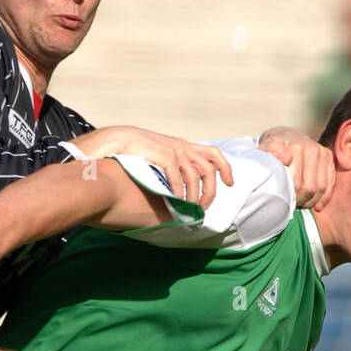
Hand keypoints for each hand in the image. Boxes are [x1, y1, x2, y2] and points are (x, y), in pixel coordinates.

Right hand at [69, 126, 233, 208]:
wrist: (120, 140)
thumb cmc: (136, 151)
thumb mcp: (160, 155)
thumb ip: (172, 167)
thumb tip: (178, 186)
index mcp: (184, 146)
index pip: (213, 153)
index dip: (225, 167)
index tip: (230, 183)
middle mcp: (183, 147)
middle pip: (209, 170)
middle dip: (210, 191)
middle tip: (205, 207)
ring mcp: (175, 151)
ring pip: (195, 178)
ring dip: (194, 197)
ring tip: (190, 210)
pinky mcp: (165, 156)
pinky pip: (178, 180)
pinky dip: (179, 194)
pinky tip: (175, 203)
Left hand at [258, 126, 334, 209]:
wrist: (286, 136)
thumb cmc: (273, 148)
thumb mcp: (265, 148)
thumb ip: (270, 151)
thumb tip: (286, 158)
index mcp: (296, 147)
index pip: (295, 181)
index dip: (290, 195)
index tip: (284, 201)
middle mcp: (312, 149)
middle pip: (309, 186)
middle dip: (301, 200)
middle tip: (293, 204)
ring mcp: (322, 153)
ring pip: (321, 186)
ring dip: (312, 200)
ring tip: (302, 204)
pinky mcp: (329, 158)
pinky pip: (331, 182)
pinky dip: (325, 197)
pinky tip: (318, 206)